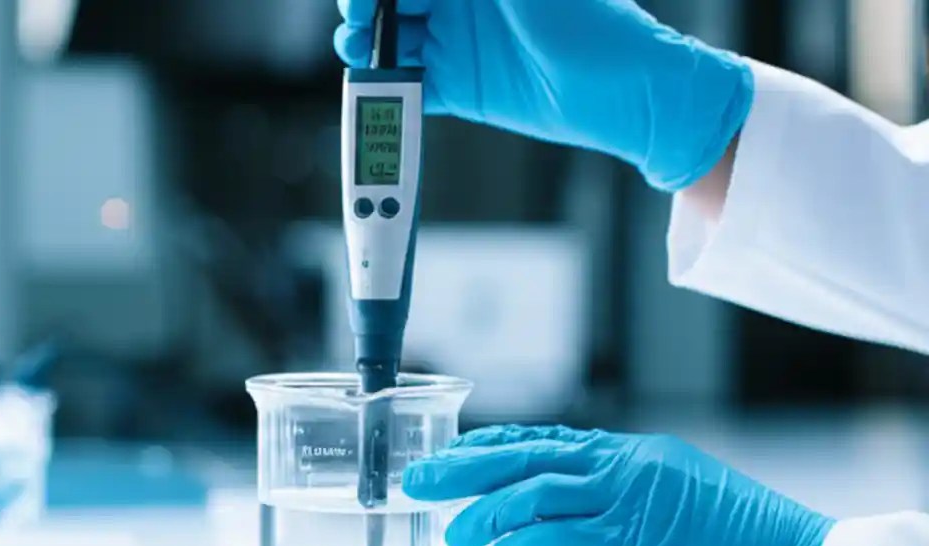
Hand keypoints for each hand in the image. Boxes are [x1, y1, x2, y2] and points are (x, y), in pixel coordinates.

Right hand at [334, 0, 752, 191]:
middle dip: (366, 9)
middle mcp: (465, 7)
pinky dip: (389, 89)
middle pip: (396, 2)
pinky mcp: (462, 90)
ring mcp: (461, 47)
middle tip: (355, 21)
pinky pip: (413, 86)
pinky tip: (376, 87)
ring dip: (368, 47)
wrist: (631, 97)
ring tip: (356, 52)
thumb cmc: (595, 24)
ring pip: (395, 42)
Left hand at [405, 425, 835, 545]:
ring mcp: (631, 497)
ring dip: (485, 513)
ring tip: (452, 535)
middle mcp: (625, 463)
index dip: (487, 446)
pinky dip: (526, 543)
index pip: (542, 440)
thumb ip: (612, 500)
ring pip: (536, 490)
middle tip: (419, 481)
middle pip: (525, 454)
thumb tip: (556, 515)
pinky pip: (566, 535)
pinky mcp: (639, 538)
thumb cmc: (738, 542)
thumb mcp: (667, 505)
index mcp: (629, 452)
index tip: (448, 456)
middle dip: (464, 467)